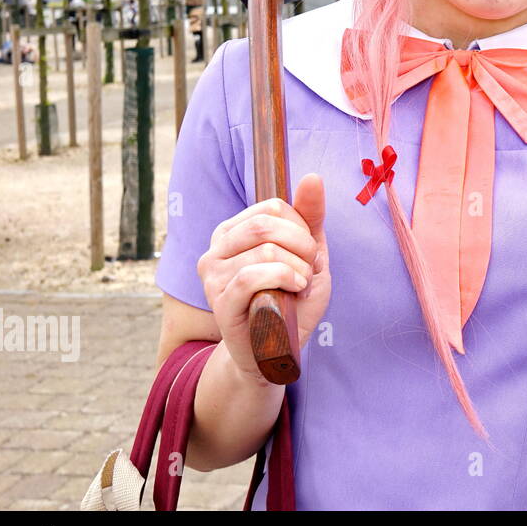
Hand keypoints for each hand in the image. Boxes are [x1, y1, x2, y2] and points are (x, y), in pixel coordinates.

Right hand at [196, 173, 331, 382]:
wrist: (276, 348)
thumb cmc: (291, 299)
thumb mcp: (308, 253)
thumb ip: (309, 216)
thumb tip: (312, 177)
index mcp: (233, 231)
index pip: (273, 207)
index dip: (302, 228)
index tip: (307, 252)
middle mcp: (216, 248)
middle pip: (267, 225)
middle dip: (302, 246)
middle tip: (309, 268)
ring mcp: (213, 275)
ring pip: (265, 250)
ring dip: (298, 268)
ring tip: (299, 285)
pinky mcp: (220, 301)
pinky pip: (252, 277)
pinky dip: (285, 279)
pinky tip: (293, 291)